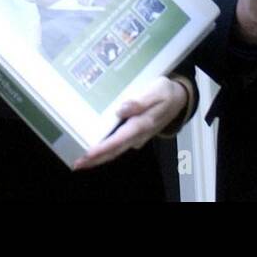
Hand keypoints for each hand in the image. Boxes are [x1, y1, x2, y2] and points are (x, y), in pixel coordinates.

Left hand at [74, 75, 188, 169]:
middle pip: (114, 151)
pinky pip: (118, 145)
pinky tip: (94, 148)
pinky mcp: (135, 135)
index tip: (88, 154)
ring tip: (81, 161)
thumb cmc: (165, 93)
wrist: (179, 99)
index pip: (119, 140)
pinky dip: (105, 150)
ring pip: (116, 150)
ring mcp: (137, 137)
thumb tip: (120, 110)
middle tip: (77, 164)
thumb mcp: (156, 91)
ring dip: (99, 157)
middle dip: (95, 159)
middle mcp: (138, 135)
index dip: (103, 149)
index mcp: (142, 124)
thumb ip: (139, 102)